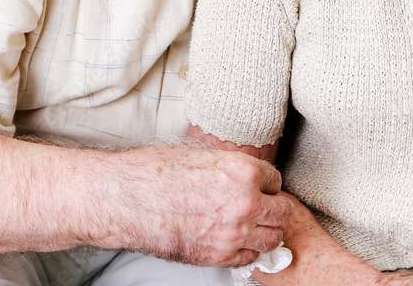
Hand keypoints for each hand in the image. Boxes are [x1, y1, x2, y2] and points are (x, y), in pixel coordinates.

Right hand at [107, 144, 292, 267]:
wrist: (128, 199)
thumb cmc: (158, 171)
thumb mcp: (202, 155)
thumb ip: (231, 166)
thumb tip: (244, 173)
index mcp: (243, 170)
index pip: (276, 180)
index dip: (266, 184)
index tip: (258, 188)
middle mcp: (246, 201)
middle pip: (283, 211)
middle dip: (274, 208)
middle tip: (261, 209)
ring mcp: (234, 231)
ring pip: (273, 237)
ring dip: (265, 231)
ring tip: (250, 226)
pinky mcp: (219, 255)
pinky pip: (250, 257)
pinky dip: (247, 251)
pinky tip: (234, 241)